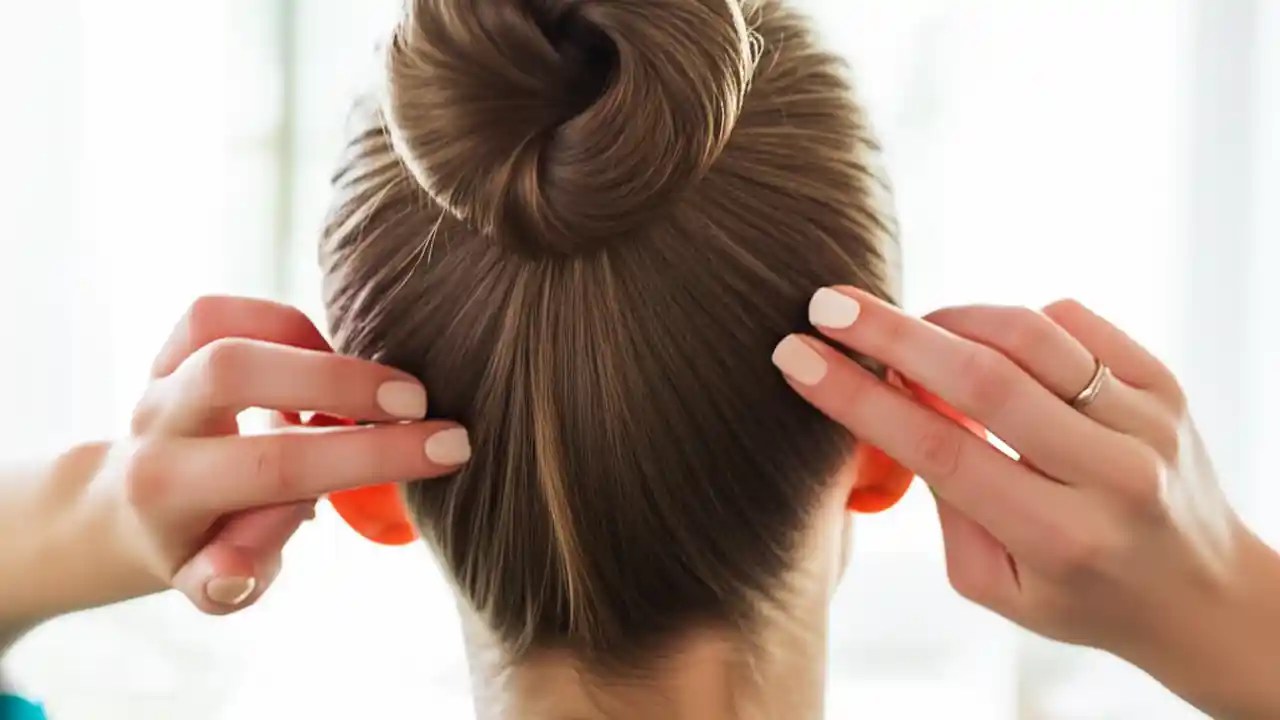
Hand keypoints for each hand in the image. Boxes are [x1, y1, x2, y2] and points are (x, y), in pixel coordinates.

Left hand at [99, 296, 466, 613]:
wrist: (135, 512)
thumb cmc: (203, 547)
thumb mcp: (215, 586)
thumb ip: (233, 578)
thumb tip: (236, 572)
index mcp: (170, 492)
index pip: (278, 465)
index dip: (370, 454)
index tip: (449, 450)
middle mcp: (157, 425)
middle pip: (235, 372)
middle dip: (339, 379)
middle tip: (421, 403)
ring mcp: (158, 380)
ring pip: (217, 328)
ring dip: (312, 345)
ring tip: (374, 386)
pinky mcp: (170, 347)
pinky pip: (215, 311)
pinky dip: (282, 323)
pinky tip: (325, 357)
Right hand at [774, 287, 1279, 717]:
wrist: (1202, 593)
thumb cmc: (1079, 594)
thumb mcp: (994, 586)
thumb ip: (946, 504)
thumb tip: (905, 404)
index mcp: (1059, 537)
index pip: (940, 449)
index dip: (858, 398)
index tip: (796, 357)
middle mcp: (1112, 474)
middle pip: (983, 379)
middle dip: (889, 335)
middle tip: (826, 304)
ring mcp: (1148, 422)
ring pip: (1030, 335)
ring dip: (948, 320)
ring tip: (907, 332)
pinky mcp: (1167, 383)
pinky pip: (1074, 320)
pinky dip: (1014, 323)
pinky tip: (991, 349)